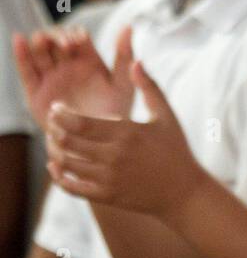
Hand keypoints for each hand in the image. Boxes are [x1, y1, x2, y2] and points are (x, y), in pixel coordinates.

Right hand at [13, 25, 133, 128]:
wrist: (97, 144)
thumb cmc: (115, 114)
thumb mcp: (123, 83)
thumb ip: (124, 55)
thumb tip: (128, 25)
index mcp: (88, 60)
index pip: (77, 38)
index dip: (76, 35)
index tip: (79, 41)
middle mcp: (67, 66)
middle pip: (56, 42)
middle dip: (57, 38)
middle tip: (65, 46)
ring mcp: (51, 78)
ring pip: (40, 52)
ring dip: (40, 42)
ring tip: (43, 41)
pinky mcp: (36, 93)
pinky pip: (26, 71)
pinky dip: (21, 54)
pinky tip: (19, 40)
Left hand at [46, 56, 203, 217]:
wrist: (183, 192)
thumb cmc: (175, 149)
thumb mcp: (166, 115)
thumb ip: (149, 87)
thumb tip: (135, 62)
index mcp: (127, 133)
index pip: (81, 123)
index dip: (62, 115)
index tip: (56, 108)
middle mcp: (115, 156)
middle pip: (69, 142)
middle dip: (54, 130)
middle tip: (51, 122)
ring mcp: (110, 179)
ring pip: (68, 164)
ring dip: (55, 151)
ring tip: (53, 140)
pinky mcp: (107, 196)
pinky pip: (73, 188)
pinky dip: (59, 177)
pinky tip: (55, 165)